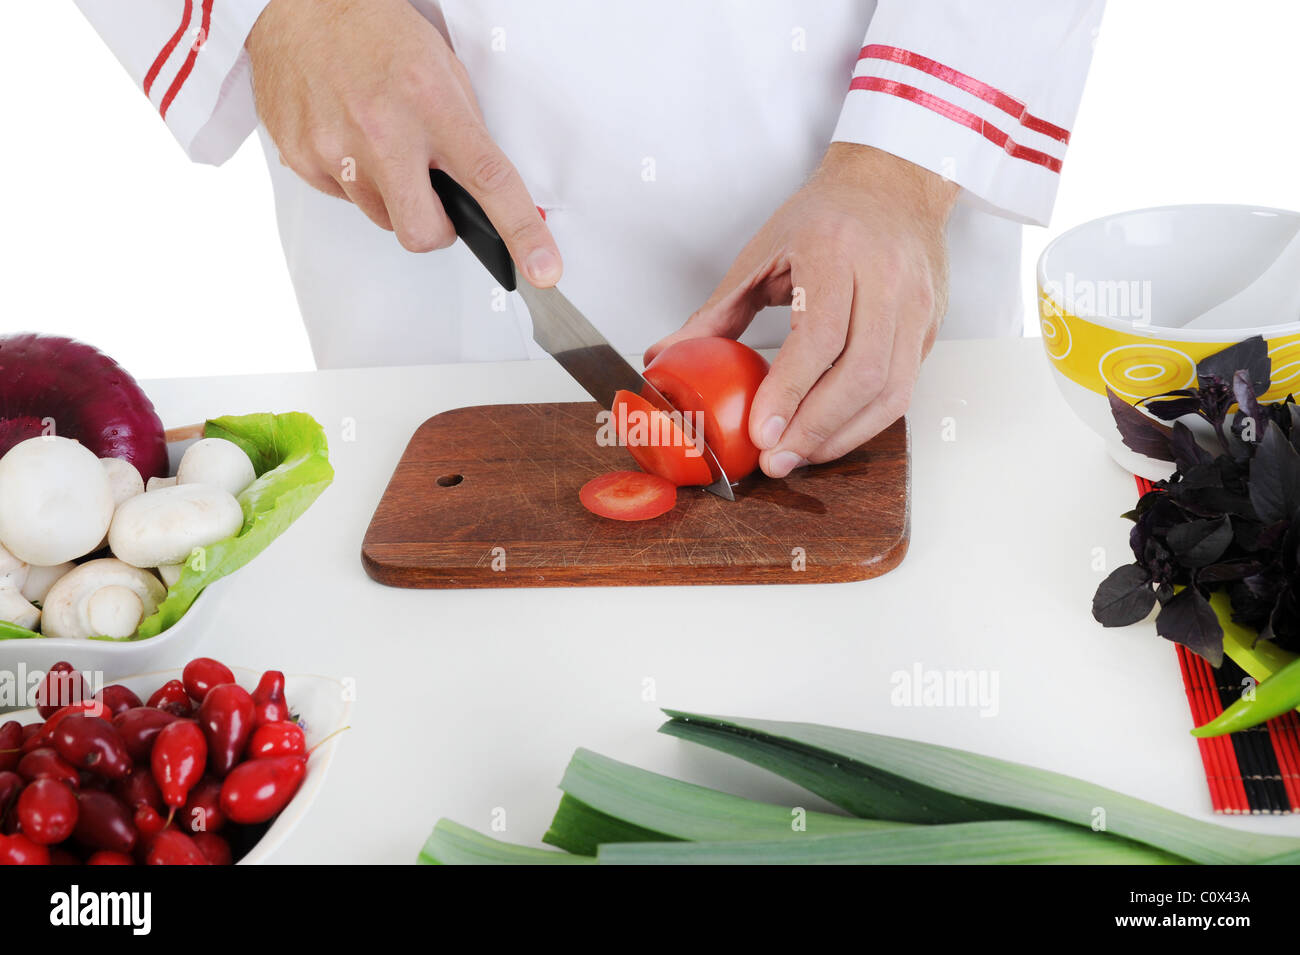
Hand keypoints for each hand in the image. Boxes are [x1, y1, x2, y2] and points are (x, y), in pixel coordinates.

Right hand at [246, 0, 560, 283]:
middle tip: (436, 201)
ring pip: (384, 218)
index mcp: (430, 102)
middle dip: (437, 230)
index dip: (522, 231)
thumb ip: (468, 132)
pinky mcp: (303, 160)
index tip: (541, 267)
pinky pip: (345, 200)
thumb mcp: (442, 70)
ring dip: (394, 198)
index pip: (489, 180)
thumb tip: (494, 192)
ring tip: (382, 145)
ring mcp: (336, 148)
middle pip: (423, 231)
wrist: (299, 6)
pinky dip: (356, 180)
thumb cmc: (374, 32)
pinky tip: (350, 139)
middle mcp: (382, 130)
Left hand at [645, 143, 956, 477]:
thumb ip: (715, 313)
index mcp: (838, 251)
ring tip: (799, 457)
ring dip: (842, 436)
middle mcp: (887, 277)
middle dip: (815, 428)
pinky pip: (903, 390)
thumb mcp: (761, 252)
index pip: (820, 336)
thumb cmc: (824, 217)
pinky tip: (830, 437)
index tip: (761, 431)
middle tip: (776, 460)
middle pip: (862, 372)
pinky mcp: (930, 329)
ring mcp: (917, 305)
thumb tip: (664, 357)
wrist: (892, 186)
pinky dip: (865, 423)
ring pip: (891, 390)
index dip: (790, 391)